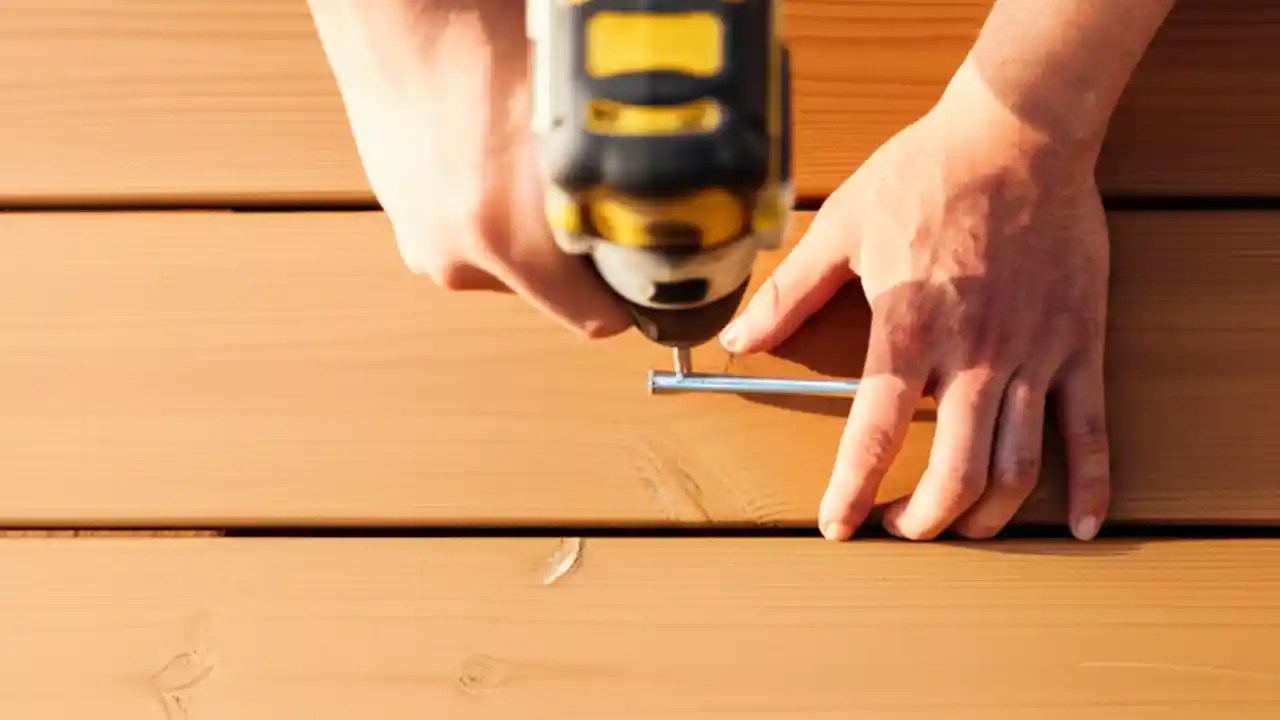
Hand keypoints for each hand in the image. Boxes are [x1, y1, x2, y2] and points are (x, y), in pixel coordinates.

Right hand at [307, 0, 629, 337]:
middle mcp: (457, 258)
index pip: (596, 318)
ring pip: (511, 262)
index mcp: (506, 241)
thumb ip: (622, 186)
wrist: (394, 8)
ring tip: (539, 161)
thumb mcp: (579, 118)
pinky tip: (499, 151)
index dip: (633, 293)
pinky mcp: (401, 219)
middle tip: (600, 191)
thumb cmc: (487, 38)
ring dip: (536, 228)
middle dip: (582, 253)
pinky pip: (471, 234)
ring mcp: (421, 241)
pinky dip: (494, 206)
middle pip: (553, 292)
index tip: (653, 262)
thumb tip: (673, 219)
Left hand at [719, 63, 1110, 540]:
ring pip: (1019, 466)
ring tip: (962, 526)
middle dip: (923, 521)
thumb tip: (740, 337)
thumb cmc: (927, 173)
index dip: (851, 492)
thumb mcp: (842, 226)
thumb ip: (790, 292)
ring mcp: (1033, 352)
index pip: (874, 434)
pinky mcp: (1078, 342)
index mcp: (908, 328)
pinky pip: (1089, 427)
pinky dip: (1091, 484)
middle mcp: (973, 353)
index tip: (837, 525)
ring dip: (988, 516)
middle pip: (955, 474)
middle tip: (898, 528)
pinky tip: (1083, 525)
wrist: (1018, 131)